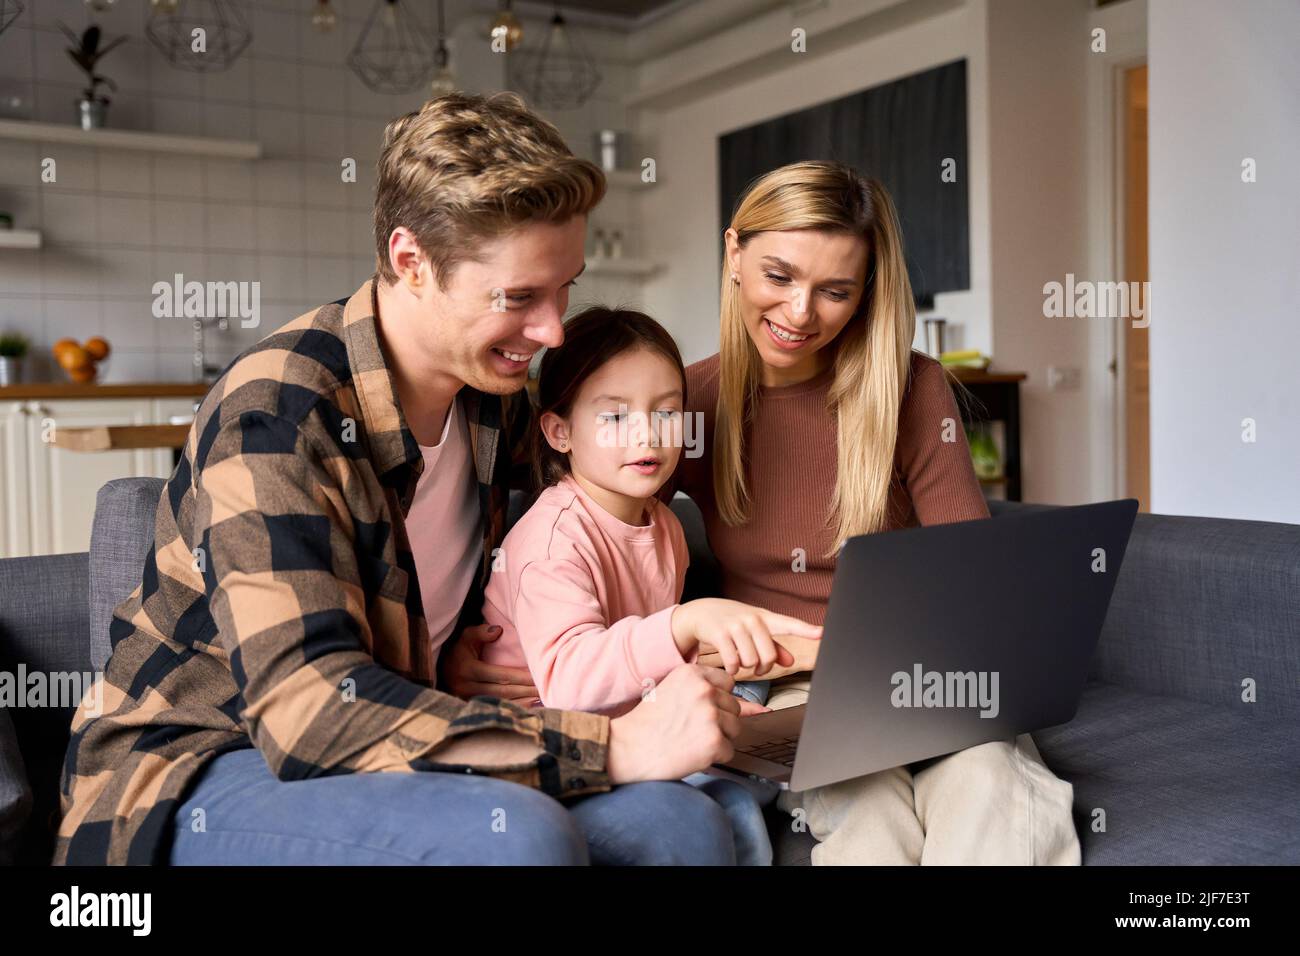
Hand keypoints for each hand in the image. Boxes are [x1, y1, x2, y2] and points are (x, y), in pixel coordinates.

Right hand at [442, 623, 538, 703]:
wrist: (440, 670)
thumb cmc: (459, 650)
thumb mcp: (465, 636)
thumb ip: (480, 631)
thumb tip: (498, 630)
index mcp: (467, 670)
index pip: (500, 675)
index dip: (520, 677)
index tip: (538, 676)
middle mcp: (466, 688)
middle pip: (503, 692)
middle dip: (526, 690)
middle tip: (545, 688)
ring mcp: (467, 701)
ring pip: (500, 703)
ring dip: (522, 702)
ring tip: (541, 697)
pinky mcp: (470, 709)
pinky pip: (495, 710)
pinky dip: (513, 709)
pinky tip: (528, 706)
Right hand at [607, 665, 743, 782]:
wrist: (627, 749)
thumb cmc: (648, 723)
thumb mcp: (674, 692)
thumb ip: (709, 692)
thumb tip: (760, 707)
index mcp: (692, 673)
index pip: (727, 684)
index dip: (714, 701)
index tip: (695, 710)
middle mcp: (704, 690)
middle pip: (734, 708)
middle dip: (718, 721)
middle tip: (689, 728)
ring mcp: (710, 716)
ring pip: (735, 729)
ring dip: (717, 739)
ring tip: (689, 740)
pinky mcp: (714, 741)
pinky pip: (729, 751)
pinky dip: (713, 757)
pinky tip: (691, 753)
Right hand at [671, 599, 821, 676]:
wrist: (701, 612)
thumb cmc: (733, 622)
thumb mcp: (755, 629)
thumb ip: (774, 646)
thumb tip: (791, 661)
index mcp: (765, 618)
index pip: (789, 624)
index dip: (806, 630)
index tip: (821, 633)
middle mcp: (752, 619)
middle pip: (769, 657)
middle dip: (762, 668)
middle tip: (756, 666)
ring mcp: (736, 625)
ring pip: (751, 661)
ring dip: (745, 668)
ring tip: (740, 661)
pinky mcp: (720, 633)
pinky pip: (733, 663)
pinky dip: (732, 670)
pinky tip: (729, 666)